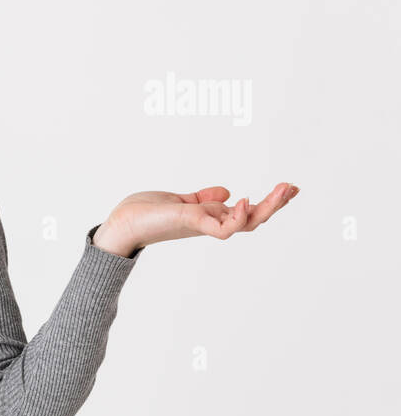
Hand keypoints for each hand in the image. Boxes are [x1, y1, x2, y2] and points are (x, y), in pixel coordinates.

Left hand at [94, 183, 300, 256]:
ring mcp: (203, 225)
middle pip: (253, 220)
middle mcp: (210, 224)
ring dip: (266, 208)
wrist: (123, 223)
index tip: (289, 187)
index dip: (269, 202)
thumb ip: (203, 199)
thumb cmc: (146, 214)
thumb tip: (227, 192)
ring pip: (245, 224)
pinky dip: (237, 217)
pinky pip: (223, 228)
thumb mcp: (181, 201)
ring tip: (282, 191)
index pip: (247, 212)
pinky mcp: (192, 224)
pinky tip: (244, 201)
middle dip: (275, 205)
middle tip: (293, 188)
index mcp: (210, 217)